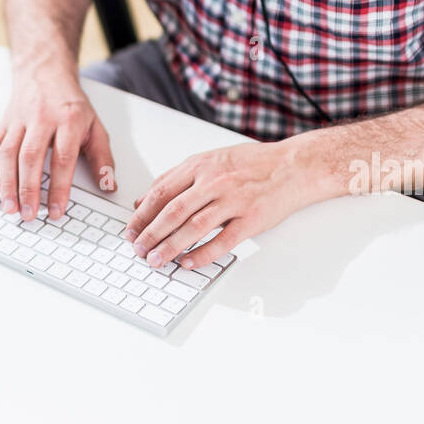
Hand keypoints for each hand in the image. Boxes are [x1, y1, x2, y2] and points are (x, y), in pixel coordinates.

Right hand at [0, 63, 116, 220]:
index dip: (59, 187)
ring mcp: (19, 120)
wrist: (45, 71)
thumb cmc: (70, 103)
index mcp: (68, 120)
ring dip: (7, 183)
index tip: (56, 210)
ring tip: (10, 208)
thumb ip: (102, 157)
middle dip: (28, 189)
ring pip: (8, 153)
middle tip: (29, 215)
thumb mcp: (95, 125)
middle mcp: (42, 118)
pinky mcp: (4, 123)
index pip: (63, 158)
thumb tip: (108, 185)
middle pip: (31, 156)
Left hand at [123, 138, 317, 269]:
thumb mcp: (211, 160)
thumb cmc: (252, 164)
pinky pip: (223, 241)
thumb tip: (144, 199)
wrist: (293, 167)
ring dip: (171, 246)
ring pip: (194, 226)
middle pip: (174, 210)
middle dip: (151, 233)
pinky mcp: (251, 219)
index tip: (130, 229)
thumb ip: (177, 178)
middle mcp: (215, 181)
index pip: (162, 190)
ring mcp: (234, 200)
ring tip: (156, 260)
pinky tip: (188, 263)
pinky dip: (203, 254)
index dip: (142, 213)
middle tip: (138, 249)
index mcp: (201, 165)